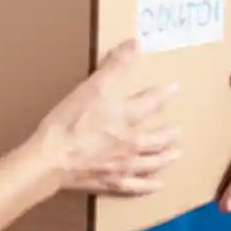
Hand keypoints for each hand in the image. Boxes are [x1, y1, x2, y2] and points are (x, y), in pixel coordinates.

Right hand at [33, 40, 180, 195]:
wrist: (52, 159)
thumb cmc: (69, 122)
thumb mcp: (92, 87)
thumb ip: (115, 65)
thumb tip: (134, 44)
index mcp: (126, 116)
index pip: (151, 102)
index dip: (164, 93)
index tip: (174, 89)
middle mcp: (131, 142)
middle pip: (157, 137)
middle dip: (169, 133)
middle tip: (178, 130)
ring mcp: (123, 165)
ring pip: (152, 161)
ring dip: (165, 157)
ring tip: (175, 154)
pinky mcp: (112, 182)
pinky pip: (137, 186)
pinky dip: (149, 185)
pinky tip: (157, 184)